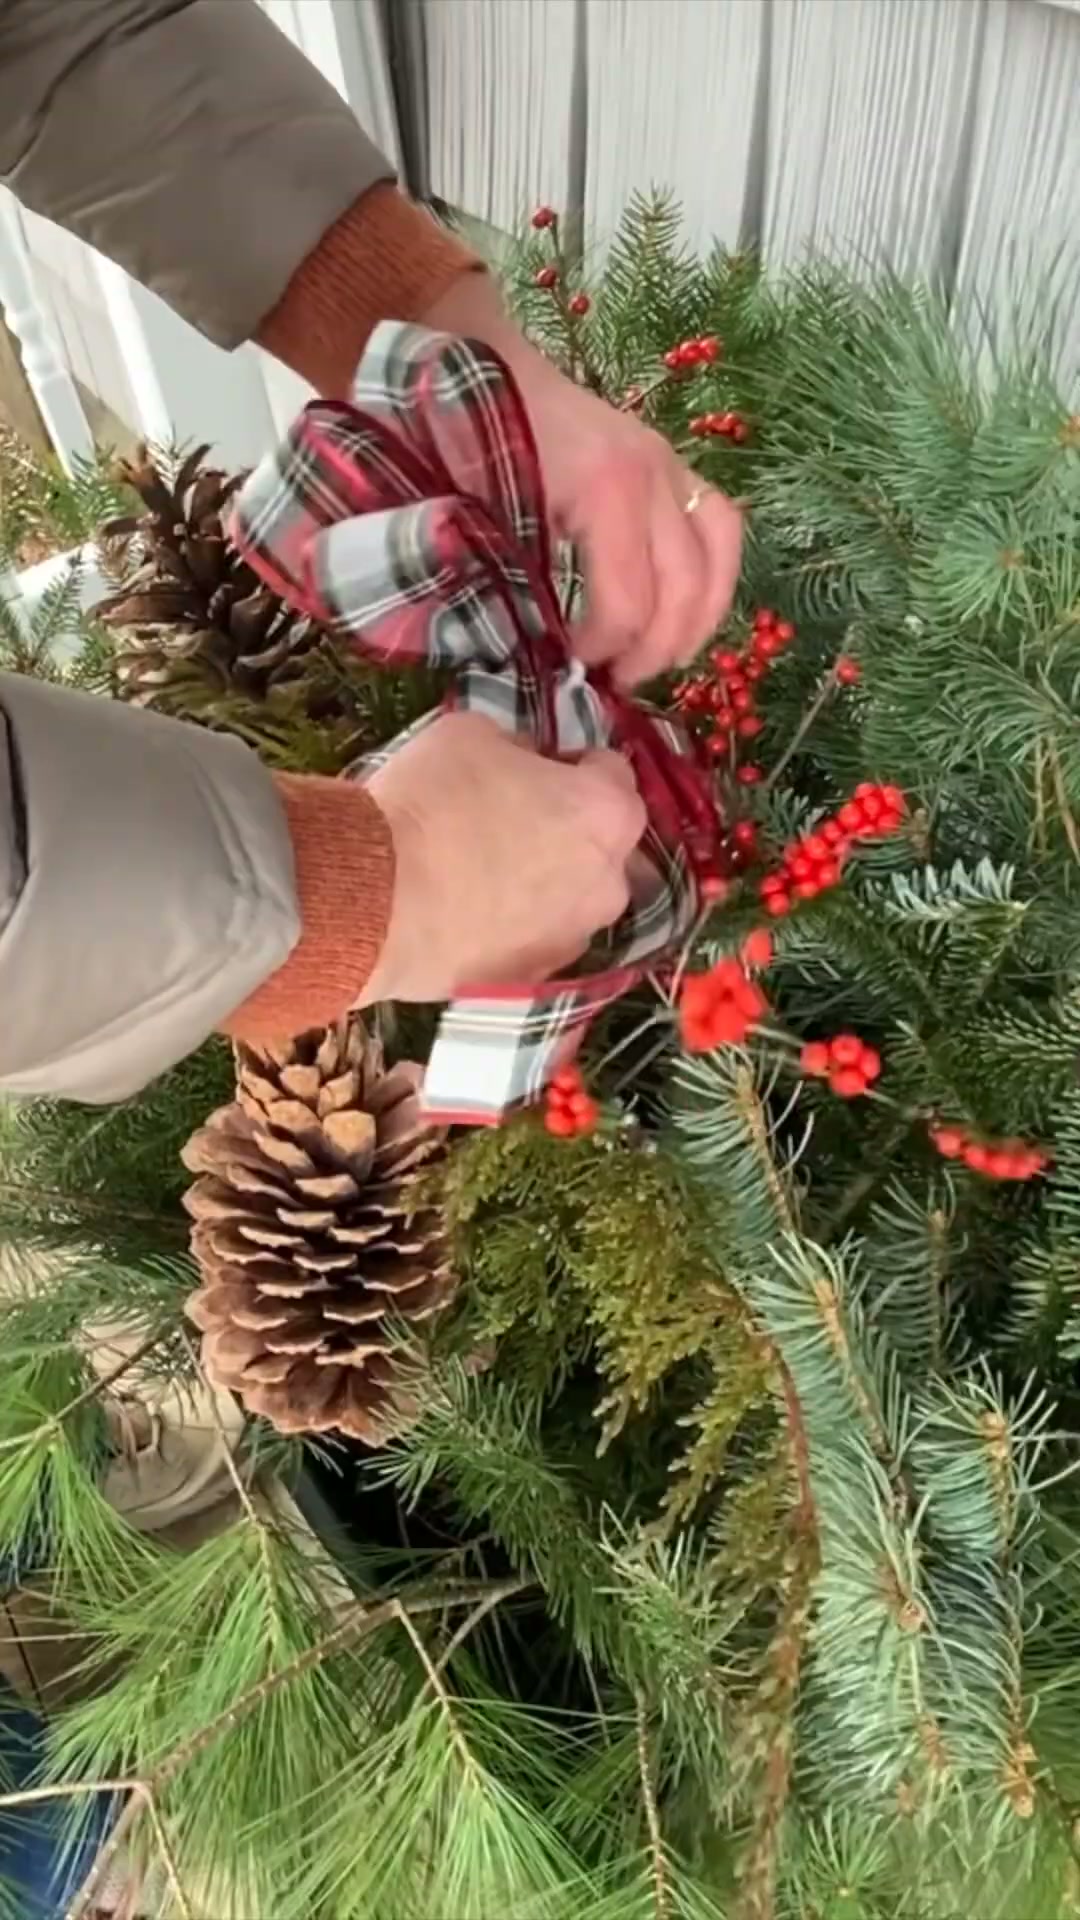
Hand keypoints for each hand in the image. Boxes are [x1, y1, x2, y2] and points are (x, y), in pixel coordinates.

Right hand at [359, 712, 645, 1002]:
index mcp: (608, 812)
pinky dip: (515, 927)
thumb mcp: (471, 733)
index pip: (612, 774)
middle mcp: (610, 881)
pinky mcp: (535, 978)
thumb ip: (517, 747)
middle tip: (509, 821)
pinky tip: (468, 916)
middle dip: (568, 829)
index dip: (572, 765)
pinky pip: (536, 940)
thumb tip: (523, 765)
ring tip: (484, 875)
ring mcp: (575, 938)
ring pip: (573, 899)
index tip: (535, 767)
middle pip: (601, 844)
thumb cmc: (430, 802)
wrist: (373, 900)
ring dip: (545, 883)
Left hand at [423, 274, 742, 686]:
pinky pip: (721, 527)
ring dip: (697, 622)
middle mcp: (654, 471)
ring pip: (718, 556)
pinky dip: (712, 578)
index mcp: (605, 485)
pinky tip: (685, 617)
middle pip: (684, 587)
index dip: (602, 649)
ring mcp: (670, 463)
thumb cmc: (469, 436)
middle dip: (654, 650)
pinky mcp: (674, 464)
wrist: (478, 359)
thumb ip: (509, 579)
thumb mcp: (476, 510)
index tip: (566, 666)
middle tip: (615, 682)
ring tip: (658, 660)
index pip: (629, 599)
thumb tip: (531, 651)